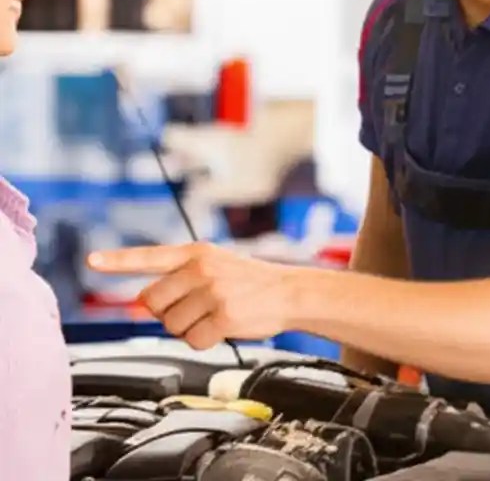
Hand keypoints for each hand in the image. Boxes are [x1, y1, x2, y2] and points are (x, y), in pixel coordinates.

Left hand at [87, 242, 300, 349]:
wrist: (292, 292)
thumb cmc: (252, 282)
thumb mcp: (216, 266)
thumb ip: (180, 278)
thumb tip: (144, 301)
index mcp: (197, 253)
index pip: (149, 256)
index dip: (117, 261)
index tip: (92, 260)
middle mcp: (202, 269)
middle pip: (153, 302)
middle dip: (168, 312)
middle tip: (195, 309)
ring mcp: (214, 292)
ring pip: (171, 325)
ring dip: (188, 329)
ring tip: (215, 316)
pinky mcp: (225, 316)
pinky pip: (194, 340)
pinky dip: (206, 341)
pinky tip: (224, 328)